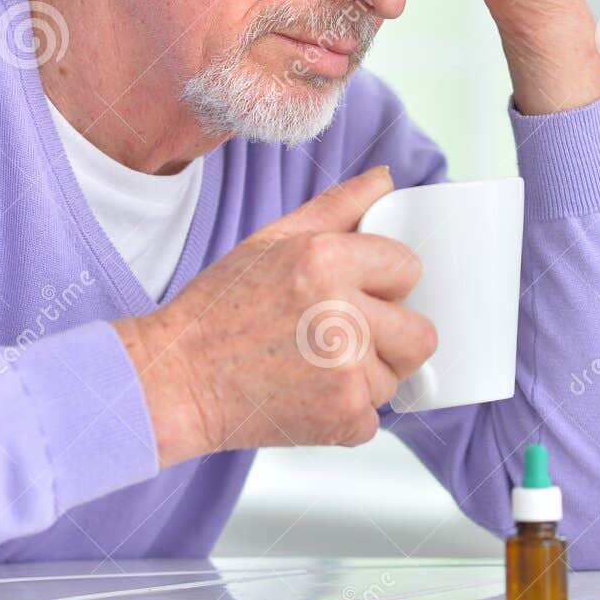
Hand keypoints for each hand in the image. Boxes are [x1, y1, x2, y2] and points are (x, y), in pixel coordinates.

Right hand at [113, 167, 438, 467]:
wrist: (177, 380)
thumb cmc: (220, 311)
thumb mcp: (273, 241)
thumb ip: (338, 208)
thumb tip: (385, 180)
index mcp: (326, 260)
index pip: (409, 268)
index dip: (385, 282)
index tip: (355, 293)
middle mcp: (342, 315)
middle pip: (421, 332)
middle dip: (392, 335)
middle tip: (343, 336)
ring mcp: (346, 372)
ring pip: (396, 377)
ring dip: (365, 376)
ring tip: (314, 366)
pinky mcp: (343, 418)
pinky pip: (375, 416)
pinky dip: (346, 411)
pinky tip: (306, 394)